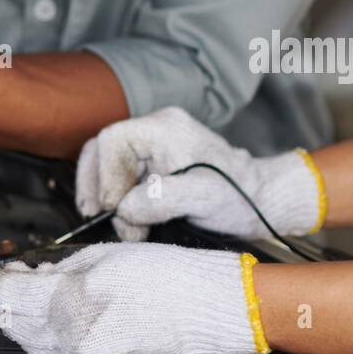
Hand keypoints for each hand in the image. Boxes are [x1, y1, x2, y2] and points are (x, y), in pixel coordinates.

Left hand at [0, 243, 266, 353]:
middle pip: (12, 321)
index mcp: (67, 301)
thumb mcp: (98, 256)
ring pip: (30, 343)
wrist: (206, 311)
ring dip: (33, 321)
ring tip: (63, 300)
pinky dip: (54, 342)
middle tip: (25, 279)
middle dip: (11, 300)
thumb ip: (54, 272)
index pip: (3, 295)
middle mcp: (69, 339)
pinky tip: (76, 325)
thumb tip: (29, 279)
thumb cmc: (164, 278)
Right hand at [75, 107, 325, 241]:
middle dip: (96, 187)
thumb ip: (162, 199)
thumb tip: (124, 208)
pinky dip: (114, 200)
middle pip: (100, 150)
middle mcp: (153, 131)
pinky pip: (116, 177)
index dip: (105, 175)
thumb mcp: (204, 198)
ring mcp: (149, 147)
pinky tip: (126, 220)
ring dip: (103, 197)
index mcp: (165, 128)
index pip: (113, 141)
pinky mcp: (149, 165)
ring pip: (103, 165)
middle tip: (98, 217)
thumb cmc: (237, 196)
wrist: (257, 201)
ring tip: (121, 225)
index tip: (114, 208)